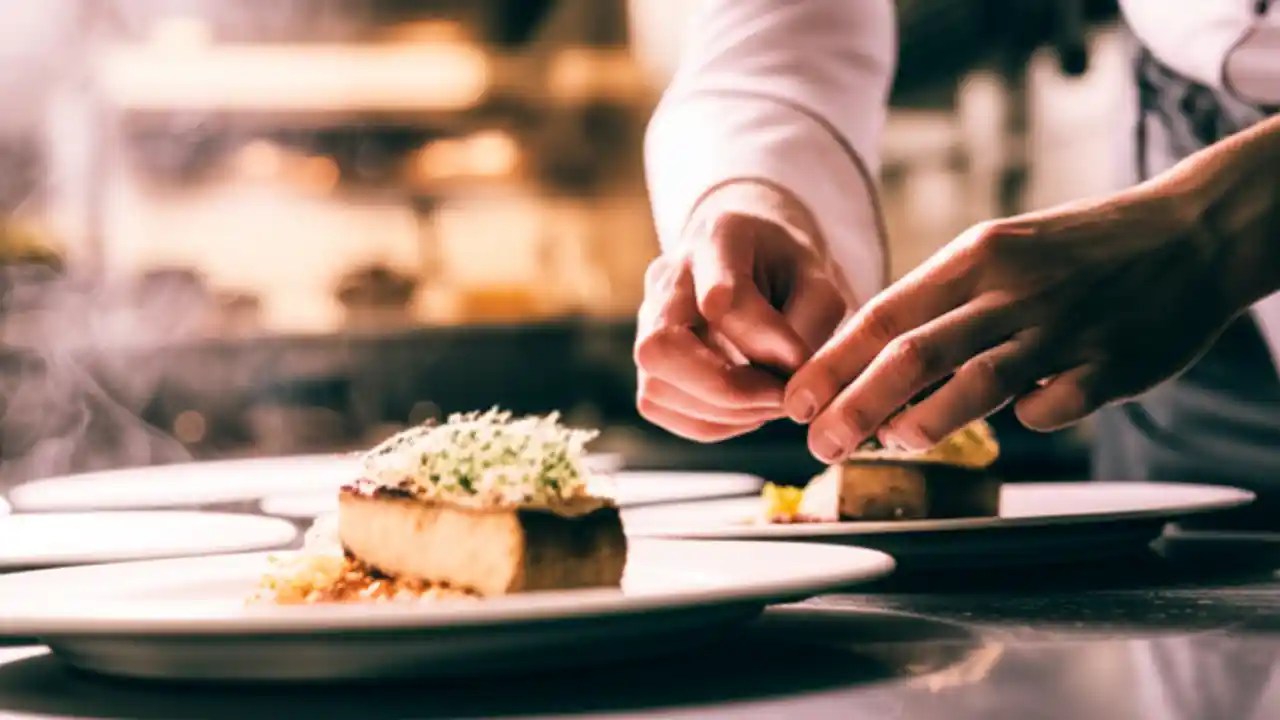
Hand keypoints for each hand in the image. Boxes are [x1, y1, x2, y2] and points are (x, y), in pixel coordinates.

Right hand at [635, 193, 847, 441]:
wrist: (752, 252)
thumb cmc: (787, 266)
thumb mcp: (818, 278)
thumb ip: (809, 322)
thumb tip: (789, 383)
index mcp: (716, 239)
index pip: (717, 296)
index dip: (757, 338)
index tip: (800, 359)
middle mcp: (667, 278)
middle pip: (660, 347)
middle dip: (726, 388)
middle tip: (781, 397)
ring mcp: (646, 320)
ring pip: (658, 387)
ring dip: (725, 411)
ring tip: (772, 400)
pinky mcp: (646, 359)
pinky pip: (663, 407)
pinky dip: (712, 421)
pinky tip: (748, 407)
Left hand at [784, 185, 1265, 462]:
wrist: (1187, 232)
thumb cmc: (1074, 252)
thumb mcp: (998, 253)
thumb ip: (941, 306)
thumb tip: (875, 367)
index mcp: (974, 256)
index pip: (882, 315)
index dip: (832, 364)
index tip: (795, 401)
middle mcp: (1010, 291)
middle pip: (911, 356)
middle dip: (854, 406)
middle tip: (818, 443)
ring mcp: (1061, 328)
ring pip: (972, 386)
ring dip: (920, 425)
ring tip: (891, 443)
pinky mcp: (1111, 365)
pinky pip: (1051, 408)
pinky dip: (1026, 419)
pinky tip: (1019, 416)